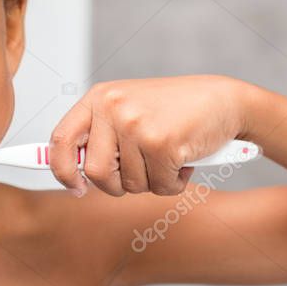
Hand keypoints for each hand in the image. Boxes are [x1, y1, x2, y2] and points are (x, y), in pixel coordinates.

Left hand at [48, 75, 249, 196]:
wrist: (224, 101)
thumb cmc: (175, 110)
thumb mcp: (128, 110)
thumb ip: (101, 136)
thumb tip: (74, 174)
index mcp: (99, 98)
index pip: (61, 139)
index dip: (62, 170)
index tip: (75, 187)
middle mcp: (113, 107)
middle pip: (96, 173)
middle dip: (119, 184)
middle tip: (141, 171)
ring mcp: (136, 124)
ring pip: (131, 184)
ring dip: (153, 181)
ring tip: (168, 156)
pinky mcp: (162, 143)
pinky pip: (161, 187)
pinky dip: (175, 183)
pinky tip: (184, 160)